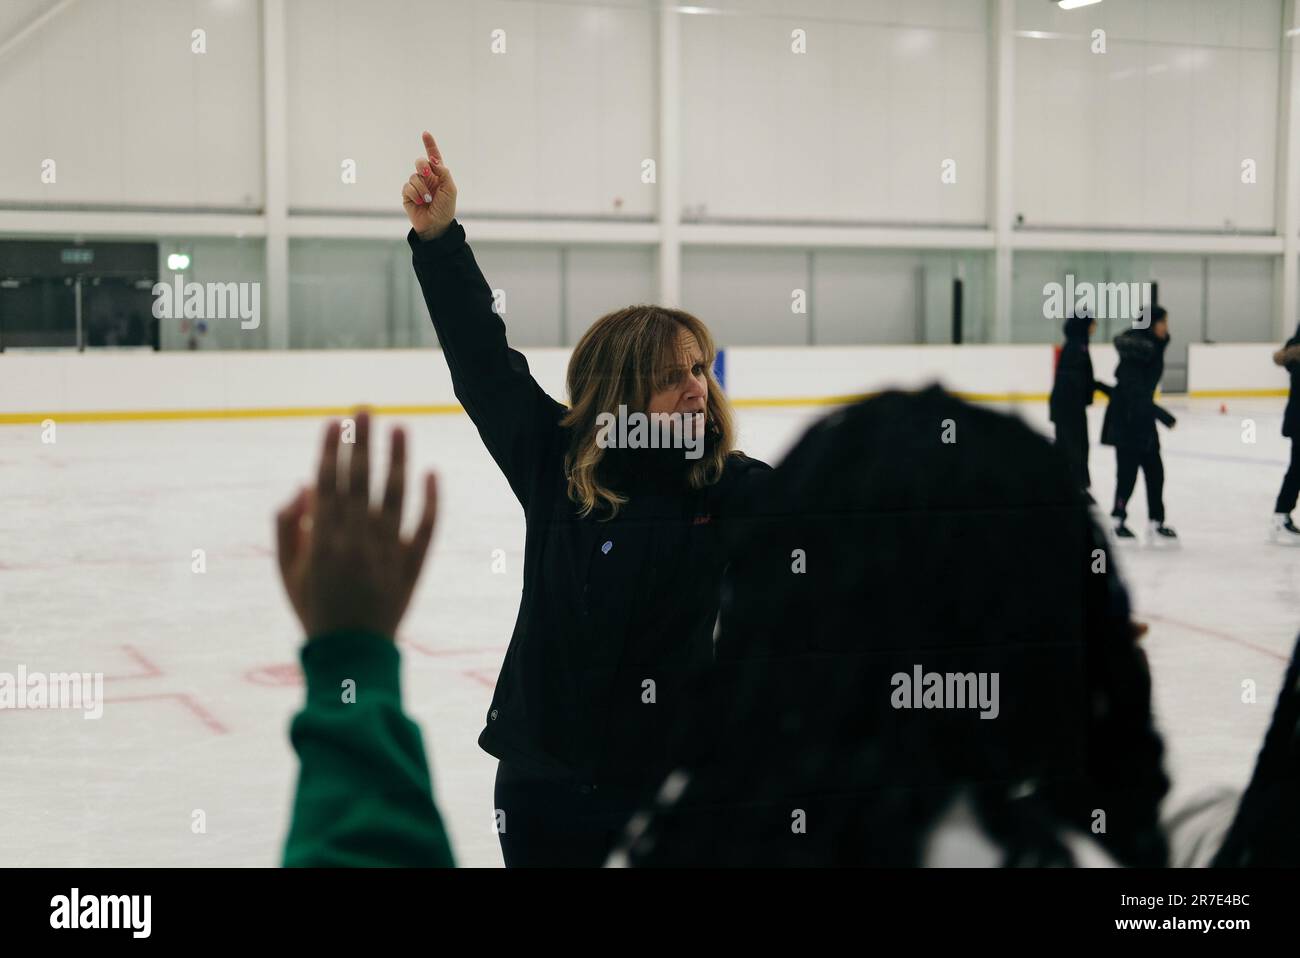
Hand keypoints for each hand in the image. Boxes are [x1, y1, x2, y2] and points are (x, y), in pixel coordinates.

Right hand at [276, 410, 437, 639]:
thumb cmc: (315, 609)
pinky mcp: (413, 567)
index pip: (328, 484)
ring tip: (399, 427)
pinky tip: (431, 472)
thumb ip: (286, 527)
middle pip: (360, 482)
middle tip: (364, 409)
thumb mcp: (287, 572)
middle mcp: (356, 542)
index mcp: (322, 541)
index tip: (334, 421)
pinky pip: (425, 529)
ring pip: (394, 497)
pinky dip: (430, 501)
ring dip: (397, 460)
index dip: (331, 450)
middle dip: (361, 442)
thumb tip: (303, 485)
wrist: (351, 655)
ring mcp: (387, 554)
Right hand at [402, 132, 457, 240]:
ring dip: (422, 188)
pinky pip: (407, 187)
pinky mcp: (407, 194)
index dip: (429, 145)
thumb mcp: (450, 189)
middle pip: (420, 162)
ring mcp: (416, 186)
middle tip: (426, 173)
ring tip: (427, 199)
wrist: (436, 226)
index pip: (433, 157)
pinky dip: (414, 194)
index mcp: (438, 176)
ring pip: (414, 176)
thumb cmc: (445, 208)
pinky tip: (420, 202)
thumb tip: (432, 161)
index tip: (425, 133)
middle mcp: (426, 178)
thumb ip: (443, 172)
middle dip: (422, 165)